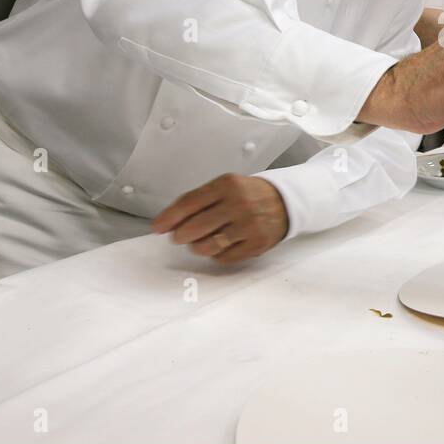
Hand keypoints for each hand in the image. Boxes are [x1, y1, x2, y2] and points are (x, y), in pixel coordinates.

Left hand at [151, 173, 288, 263]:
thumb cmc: (248, 194)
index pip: (189, 203)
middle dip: (181, 236)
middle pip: (194, 228)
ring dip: (197, 247)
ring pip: (207, 246)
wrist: (285, 201)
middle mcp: (239, 204)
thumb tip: (168, 222)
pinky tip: (221, 245)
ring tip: (199, 242)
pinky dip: (217, 254)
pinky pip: (224, 258)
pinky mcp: (256, 243)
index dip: (169, 218)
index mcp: (227, 185)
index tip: (158, 228)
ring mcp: (249, 225)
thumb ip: (199, 200)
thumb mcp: (225, 186)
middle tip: (180, 237)